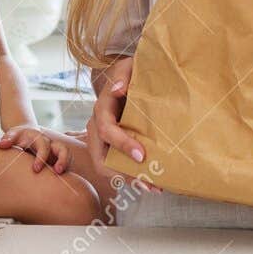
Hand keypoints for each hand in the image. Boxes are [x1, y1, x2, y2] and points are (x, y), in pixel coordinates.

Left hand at [0, 124, 71, 173]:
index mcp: (39, 138)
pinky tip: (59, 184)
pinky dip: (65, 174)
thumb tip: (2, 145)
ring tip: (62, 177)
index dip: (41, 157)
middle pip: (62, 149)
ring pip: (67, 156)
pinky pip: (66, 166)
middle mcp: (50, 144)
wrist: (26, 136)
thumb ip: (8, 138)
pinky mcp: (57, 160)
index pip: (44, 145)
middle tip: (57, 172)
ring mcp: (55, 152)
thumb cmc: (18, 138)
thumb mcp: (12, 135)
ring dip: (66, 166)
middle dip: (62, 160)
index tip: (35, 169)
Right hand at [90, 57, 158, 191]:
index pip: (107, 130)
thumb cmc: (129, 73)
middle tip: (148, 182)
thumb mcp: (128, 67)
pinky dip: (132, 175)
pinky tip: (152, 181)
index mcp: (101, 109)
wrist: (124, 79)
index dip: (122, 143)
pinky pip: (117, 165)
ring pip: (109, 167)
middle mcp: (97, 128)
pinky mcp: (112, 147)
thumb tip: (118, 89)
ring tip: (154, 186)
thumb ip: (124, 75)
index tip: (141, 155)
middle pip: (101, 159)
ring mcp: (103, 141)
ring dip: (130, 179)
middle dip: (123, 174)